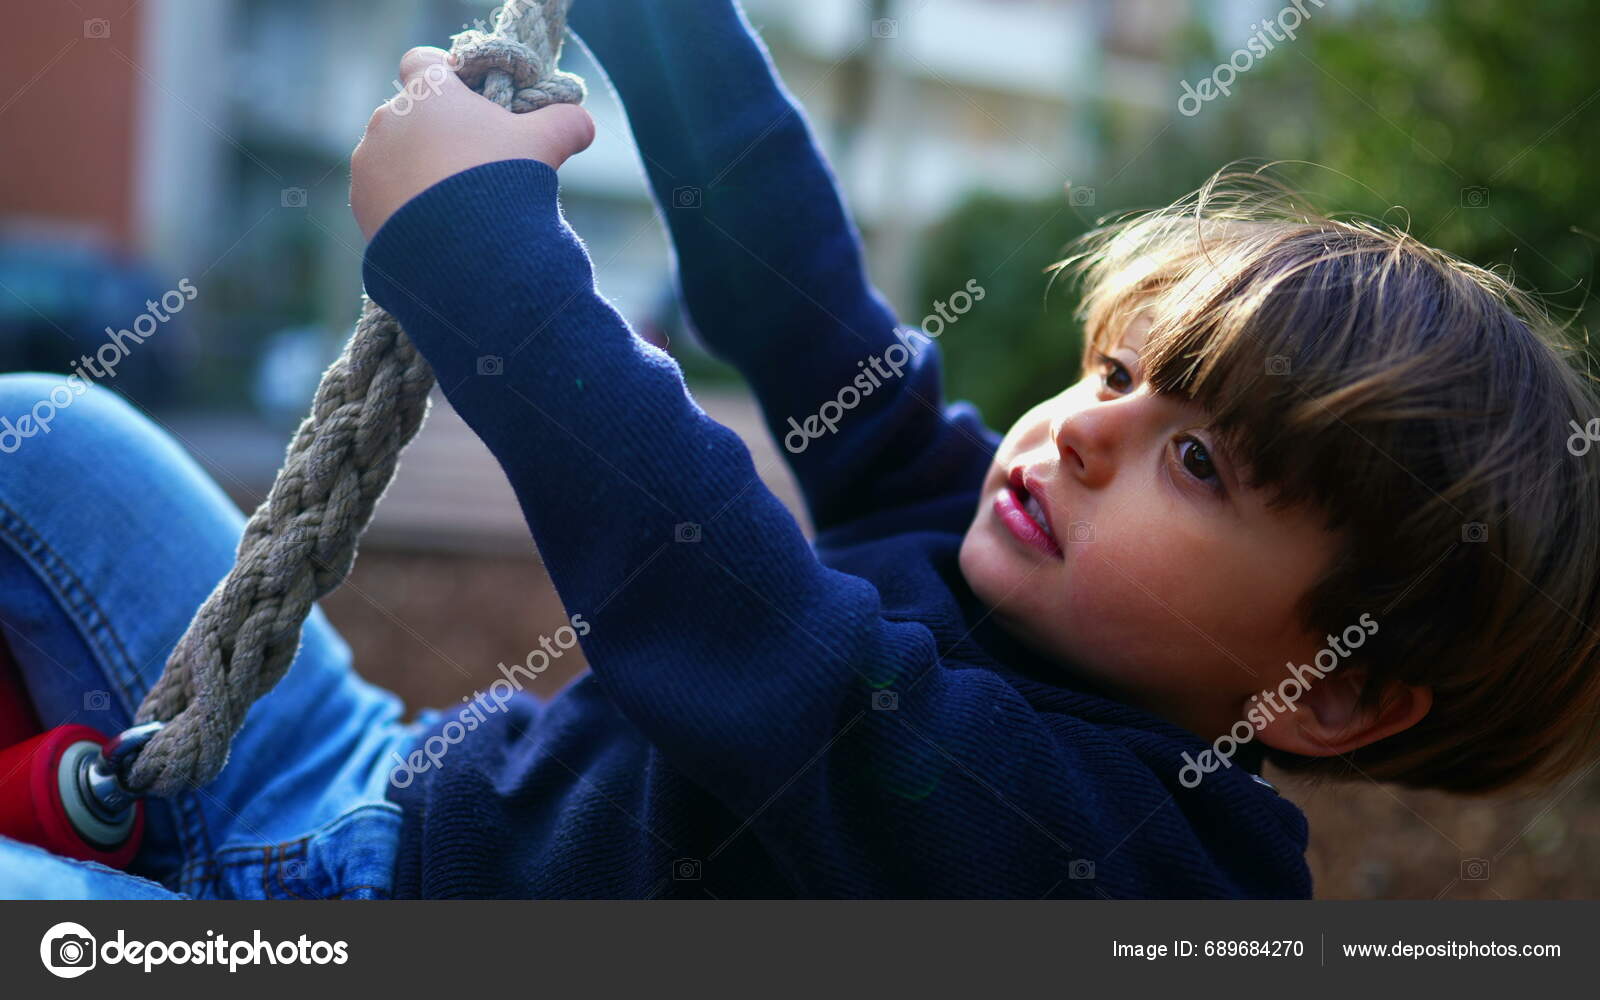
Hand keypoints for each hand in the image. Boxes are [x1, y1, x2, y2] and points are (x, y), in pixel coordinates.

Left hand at [350, 47, 594, 239]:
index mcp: (427, 92)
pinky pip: (382, 194)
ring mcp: (370, 161)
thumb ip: (566, 123)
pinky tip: (434, 226)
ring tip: (453, 203)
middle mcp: (388, 118)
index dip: (445, 77)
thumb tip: (583, 124)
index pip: (422, 61)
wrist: (464, 253)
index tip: (469, 102)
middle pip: (411, 114)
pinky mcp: (361, 203)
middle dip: (436, 133)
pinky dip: (403, 204)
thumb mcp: (545, 145)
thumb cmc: (502, 182)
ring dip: (416, 169)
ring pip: (394, 155)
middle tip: (472, 164)